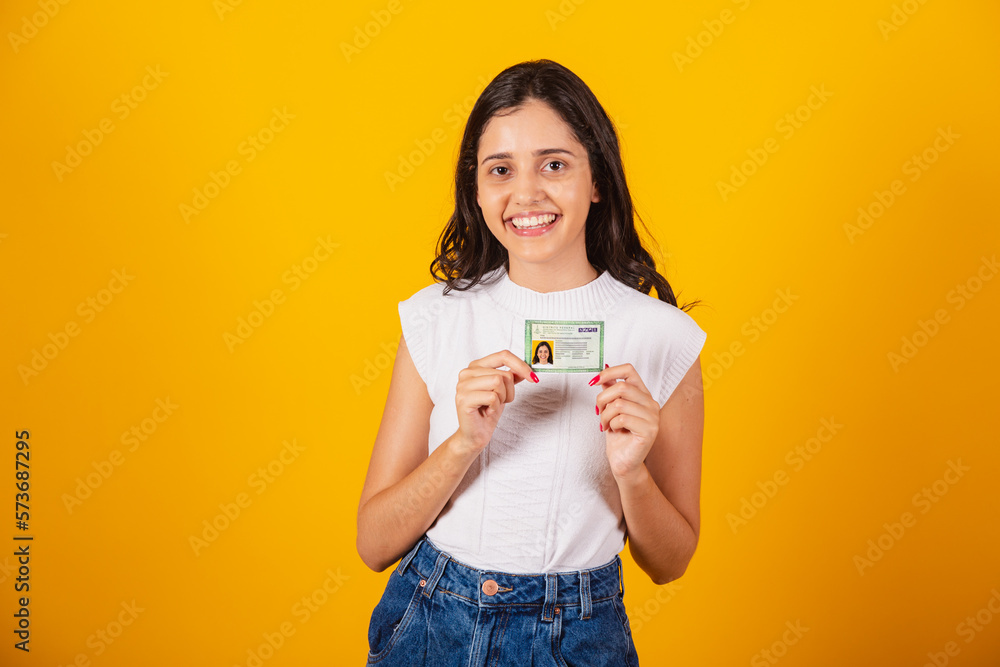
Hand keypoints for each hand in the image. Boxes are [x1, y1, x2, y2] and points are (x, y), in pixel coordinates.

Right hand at [454, 350, 537, 455]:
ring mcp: (463, 385)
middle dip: (510, 391)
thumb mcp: (503, 390)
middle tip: (501, 401)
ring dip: (502, 398)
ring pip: (498, 382)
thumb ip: (512, 376)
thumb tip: (527, 367)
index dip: (521, 365)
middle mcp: (467, 372)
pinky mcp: (464, 399)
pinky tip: (487, 411)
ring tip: (493, 406)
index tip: (533, 377)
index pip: (503, 355)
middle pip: (503, 373)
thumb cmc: (487, 411)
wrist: (474, 434)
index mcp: (476, 366)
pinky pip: (492, 397)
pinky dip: (495, 407)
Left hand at [591, 363, 658, 481]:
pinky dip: (612, 424)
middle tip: (598, 411)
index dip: (609, 372)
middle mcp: (651, 403)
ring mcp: (653, 417)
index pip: (629, 370)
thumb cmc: (619, 436)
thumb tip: (603, 372)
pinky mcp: (649, 430)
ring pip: (619, 404)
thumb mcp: (611, 409)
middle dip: (602, 399)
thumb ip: (610, 391)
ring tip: (606, 424)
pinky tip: (615, 431)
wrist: (624, 462)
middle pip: (621, 387)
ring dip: (605, 415)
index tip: (594, 381)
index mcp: (642, 394)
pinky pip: (622, 418)